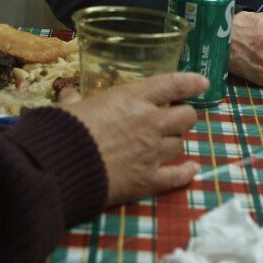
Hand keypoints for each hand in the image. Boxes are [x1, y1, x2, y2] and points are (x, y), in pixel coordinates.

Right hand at [59, 72, 206, 205]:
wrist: (60, 165)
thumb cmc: (64, 129)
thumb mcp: (71, 107)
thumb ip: (75, 100)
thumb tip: (67, 95)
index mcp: (133, 98)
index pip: (174, 84)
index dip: (192, 82)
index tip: (202, 83)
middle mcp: (150, 122)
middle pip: (186, 116)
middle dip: (184, 117)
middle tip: (175, 120)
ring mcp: (152, 151)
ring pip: (180, 144)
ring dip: (174, 143)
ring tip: (166, 144)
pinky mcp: (149, 179)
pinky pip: (178, 175)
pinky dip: (186, 172)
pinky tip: (191, 169)